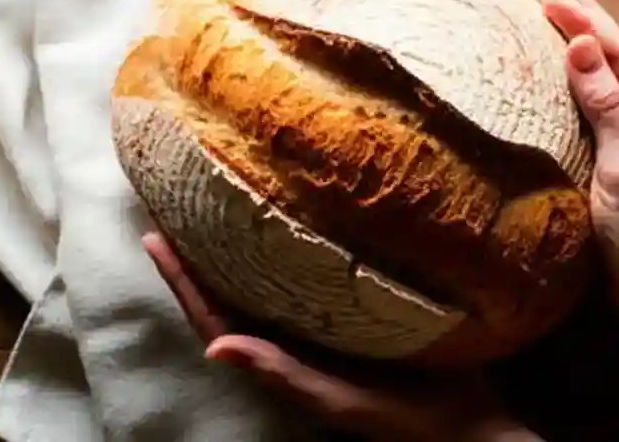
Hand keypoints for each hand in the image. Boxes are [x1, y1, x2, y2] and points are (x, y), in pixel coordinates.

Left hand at [141, 232, 536, 441]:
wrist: (465, 422)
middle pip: (232, 288)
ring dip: (239, 243)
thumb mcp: (338, 399)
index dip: (181, 278)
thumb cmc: (401, 418)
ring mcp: (325, 323)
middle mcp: (295, 336)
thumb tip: (213, 346)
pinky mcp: (359, 310)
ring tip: (221, 199)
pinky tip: (296, 215)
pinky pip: (312, 272)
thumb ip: (282, 373)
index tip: (153, 235)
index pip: (215, 313)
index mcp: (281, 358)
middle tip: (178, 201)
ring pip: (268, 277)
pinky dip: (293, 245)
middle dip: (202, 251)